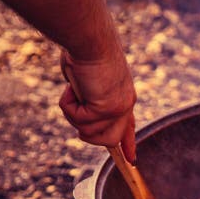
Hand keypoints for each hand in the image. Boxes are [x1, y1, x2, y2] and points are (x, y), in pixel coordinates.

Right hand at [59, 48, 136, 162]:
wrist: (88, 38)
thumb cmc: (83, 49)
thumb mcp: (87, 78)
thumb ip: (89, 95)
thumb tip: (82, 100)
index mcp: (124, 97)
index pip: (128, 126)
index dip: (128, 144)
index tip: (131, 160)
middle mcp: (126, 105)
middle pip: (108, 140)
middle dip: (86, 130)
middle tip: (75, 104)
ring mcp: (118, 109)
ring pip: (91, 134)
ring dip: (74, 115)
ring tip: (75, 91)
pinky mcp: (107, 109)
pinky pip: (79, 120)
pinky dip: (68, 104)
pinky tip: (74, 87)